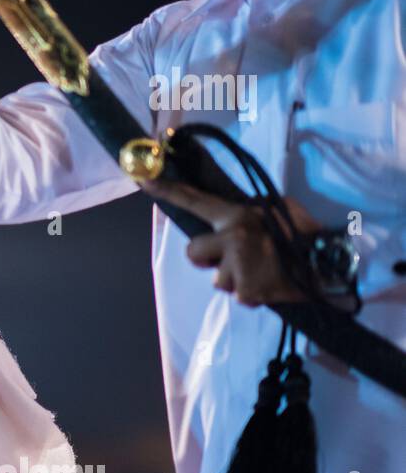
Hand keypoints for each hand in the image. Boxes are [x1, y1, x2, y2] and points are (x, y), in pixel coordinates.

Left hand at [142, 179, 320, 306]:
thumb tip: (227, 218)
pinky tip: (268, 283)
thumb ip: (246, 213)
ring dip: (234, 276)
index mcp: (237, 216)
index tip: (142, 178)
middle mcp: (232, 240)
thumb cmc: (303, 235)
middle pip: (193, 252)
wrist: (330, 265)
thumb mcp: (277, 209)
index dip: (166, 191)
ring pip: (216, 278)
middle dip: (208, 257)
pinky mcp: (245, 293)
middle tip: (236, 256)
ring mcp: (237, 268)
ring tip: (262, 270)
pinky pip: (236, 294)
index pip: (195, 201)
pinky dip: (250, 291)